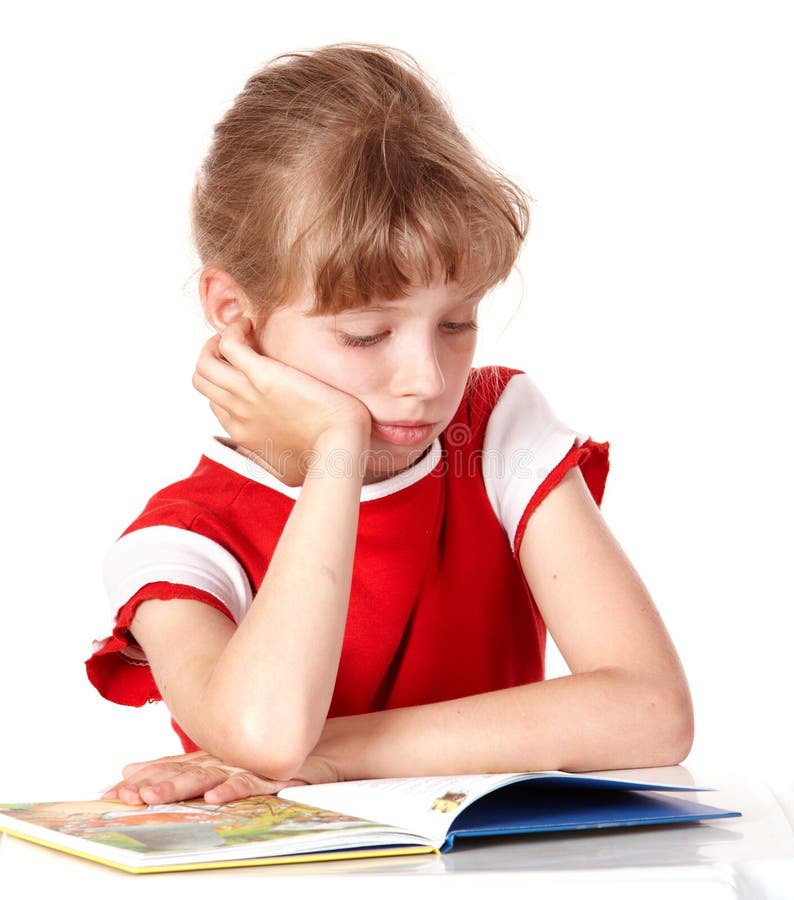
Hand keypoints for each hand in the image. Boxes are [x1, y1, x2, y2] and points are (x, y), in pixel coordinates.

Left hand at [102, 749, 341, 805]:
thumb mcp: (238, 764)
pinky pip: (250, 784)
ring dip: (178, 787)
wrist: (328, 747)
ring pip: (208, 778)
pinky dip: (233, 790)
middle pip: (183, 772)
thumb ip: (201, 768)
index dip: (146, 774)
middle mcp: (228, 759)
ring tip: (151, 797)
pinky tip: (216, 798)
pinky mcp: (274, 773)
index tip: (115, 787)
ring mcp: (249, 764)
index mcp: (217, 757)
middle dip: (151, 783)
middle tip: (124, 794)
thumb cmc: (279, 755)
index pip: (175, 765)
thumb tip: (153, 772)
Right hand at [193, 319, 370, 484]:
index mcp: (243, 434)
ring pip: (207, 362)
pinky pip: (229, 345)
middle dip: (213, 357)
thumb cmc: (324, 459)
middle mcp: (238, 412)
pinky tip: (251, 324)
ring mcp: (247, 394)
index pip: (216, 402)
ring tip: (243, 331)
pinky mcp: (263, 375)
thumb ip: (267, 460)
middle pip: (203, 380)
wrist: (340, 447)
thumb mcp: (286, 470)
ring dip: (218, 341)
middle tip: (237, 344)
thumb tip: (258, 451)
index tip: (243, 367)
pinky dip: (234, 330)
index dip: (224, 382)